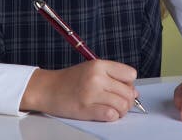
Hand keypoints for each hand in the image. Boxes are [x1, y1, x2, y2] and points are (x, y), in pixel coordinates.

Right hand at [20, 60, 138, 121]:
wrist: (47, 89)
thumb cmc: (70, 80)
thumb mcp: (91, 69)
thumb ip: (112, 77)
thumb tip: (134, 92)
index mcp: (99, 65)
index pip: (130, 74)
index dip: (129, 83)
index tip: (122, 87)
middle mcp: (96, 77)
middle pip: (128, 92)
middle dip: (127, 101)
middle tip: (119, 103)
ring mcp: (91, 94)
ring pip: (122, 105)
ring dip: (121, 111)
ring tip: (112, 109)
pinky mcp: (86, 109)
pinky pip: (110, 115)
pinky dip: (112, 117)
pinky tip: (105, 113)